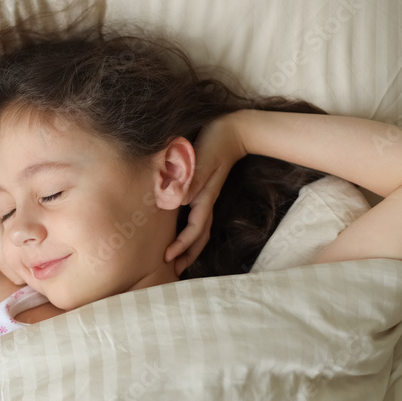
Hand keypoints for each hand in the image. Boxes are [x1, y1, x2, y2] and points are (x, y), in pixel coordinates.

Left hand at [164, 113, 247, 274]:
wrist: (234, 130)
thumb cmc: (215, 141)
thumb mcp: (202, 159)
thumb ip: (191, 179)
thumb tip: (179, 201)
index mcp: (204, 197)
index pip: (195, 229)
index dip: (181, 245)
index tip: (167, 257)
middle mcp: (205, 201)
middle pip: (200, 236)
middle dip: (188, 254)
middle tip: (172, 270)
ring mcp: (205, 197)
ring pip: (200, 229)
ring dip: (189, 246)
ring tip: (177, 259)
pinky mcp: (203, 191)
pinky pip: (197, 218)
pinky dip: (189, 231)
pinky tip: (180, 232)